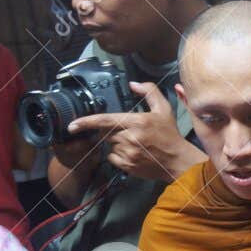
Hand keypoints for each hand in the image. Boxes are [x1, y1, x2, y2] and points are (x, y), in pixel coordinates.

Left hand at [68, 82, 204, 182]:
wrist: (178, 161)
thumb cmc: (170, 135)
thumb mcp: (164, 109)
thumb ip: (149, 91)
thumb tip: (133, 84)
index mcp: (136, 122)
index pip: (104, 120)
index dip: (85, 122)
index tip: (72, 125)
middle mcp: (129, 138)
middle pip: (106, 133)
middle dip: (112, 131)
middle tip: (129, 133)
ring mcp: (128, 153)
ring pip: (110, 145)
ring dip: (117, 143)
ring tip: (135, 144)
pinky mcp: (127, 166)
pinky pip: (113, 158)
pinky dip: (118, 155)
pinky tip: (133, 153)